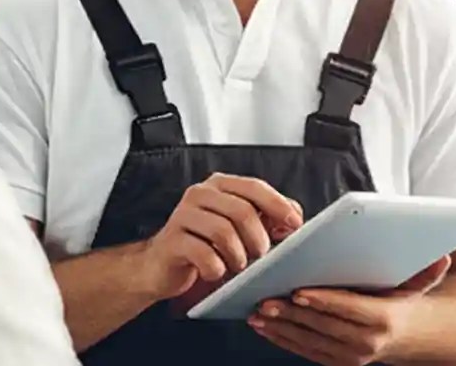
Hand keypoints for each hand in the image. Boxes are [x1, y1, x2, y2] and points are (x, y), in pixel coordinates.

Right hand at [138, 173, 302, 301]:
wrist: (160, 266)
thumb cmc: (205, 244)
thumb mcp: (237, 226)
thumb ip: (266, 216)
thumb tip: (295, 219)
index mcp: (219, 185)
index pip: (255, 187)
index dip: (278, 205)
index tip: (295, 225)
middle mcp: (199, 194)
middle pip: (242, 211)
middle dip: (258, 238)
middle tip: (261, 255)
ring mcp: (182, 215)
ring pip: (223, 232)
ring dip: (238, 255)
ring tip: (237, 265)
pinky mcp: (171, 241)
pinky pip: (203, 254)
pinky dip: (216, 269)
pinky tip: (216, 272)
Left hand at [249, 255, 451, 365]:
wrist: (410, 340)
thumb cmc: (407, 304)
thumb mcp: (418, 288)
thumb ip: (426, 273)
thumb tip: (443, 257)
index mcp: (382, 321)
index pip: (347, 309)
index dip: (322, 301)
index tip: (299, 291)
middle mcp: (365, 344)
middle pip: (321, 326)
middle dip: (291, 313)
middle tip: (266, 298)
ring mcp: (349, 358)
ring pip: (308, 341)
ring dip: (281, 328)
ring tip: (258, 312)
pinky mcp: (336, 363)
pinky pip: (304, 351)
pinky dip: (282, 339)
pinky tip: (265, 326)